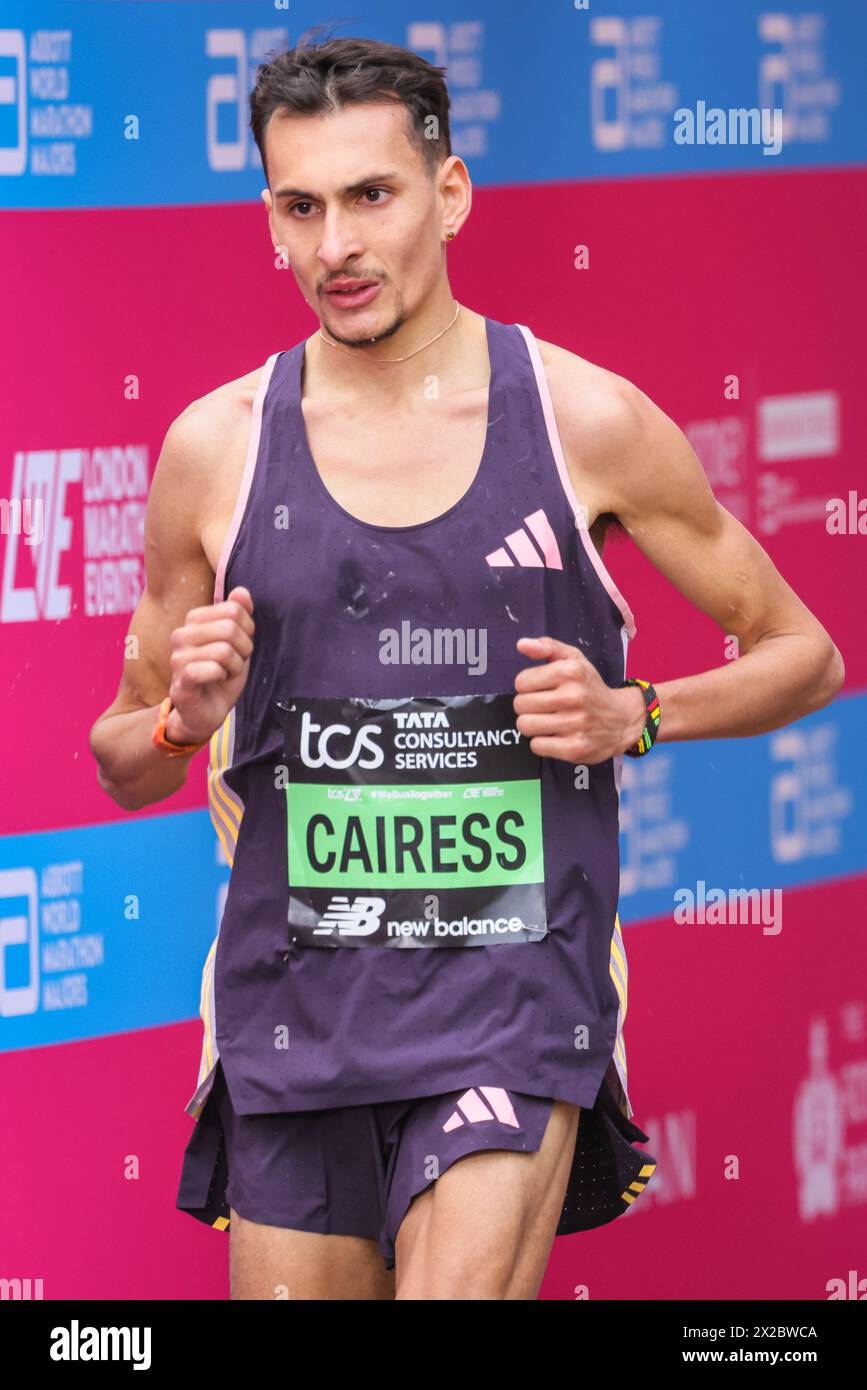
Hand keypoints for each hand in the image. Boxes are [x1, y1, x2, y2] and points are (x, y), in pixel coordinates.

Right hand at [166, 587, 254, 744]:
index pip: (234, 609)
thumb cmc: (220, 674)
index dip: (247, 630)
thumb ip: (239, 615)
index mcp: (194, 620)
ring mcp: (178, 657)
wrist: (205, 712)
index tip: (239, 647)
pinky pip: (212, 668)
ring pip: (224, 650)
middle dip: (243, 650)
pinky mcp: (182, 680)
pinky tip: (216, 681)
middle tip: (234, 663)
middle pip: (230, 628)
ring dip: (235, 667)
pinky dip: (223, 676)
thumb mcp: (237, 642)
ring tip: (225, 674)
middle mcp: (181, 634)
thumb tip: (242, 591)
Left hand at [513, 635, 644, 763]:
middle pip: (520, 705)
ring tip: (548, 721)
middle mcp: (573, 697)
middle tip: (545, 707)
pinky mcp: (575, 748)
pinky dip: (542, 742)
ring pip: (525, 726)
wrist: (622, 720)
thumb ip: (547, 647)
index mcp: (570, 672)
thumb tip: (521, 644)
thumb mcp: (575, 660)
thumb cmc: (591, 688)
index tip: (542, 689)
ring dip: (533, 725)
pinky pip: (536, 746)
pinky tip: (556, 736)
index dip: (527, 686)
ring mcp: (575, 724)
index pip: (521, 682)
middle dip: (528, 706)